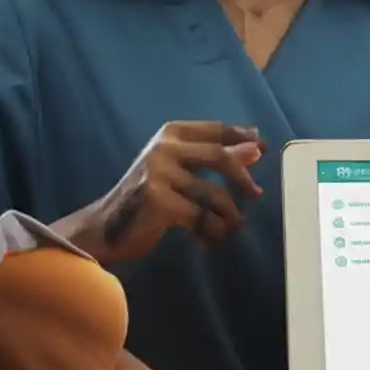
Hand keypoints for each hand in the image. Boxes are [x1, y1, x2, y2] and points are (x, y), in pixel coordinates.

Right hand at [63, 121, 264, 263]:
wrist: (105, 228)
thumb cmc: (147, 197)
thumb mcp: (179, 170)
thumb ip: (213, 156)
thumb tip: (256, 149)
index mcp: (170, 133)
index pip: (216, 129)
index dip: (243, 138)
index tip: (264, 148)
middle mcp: (164, 148)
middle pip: (220, 157)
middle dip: (242, 178)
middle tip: (256, 194)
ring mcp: (159, 173)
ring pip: (213, 195)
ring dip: (228, 215)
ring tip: (230, 228)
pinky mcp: (158, 201)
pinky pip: (202, 218)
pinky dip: (212, 231)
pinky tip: (210, 239)